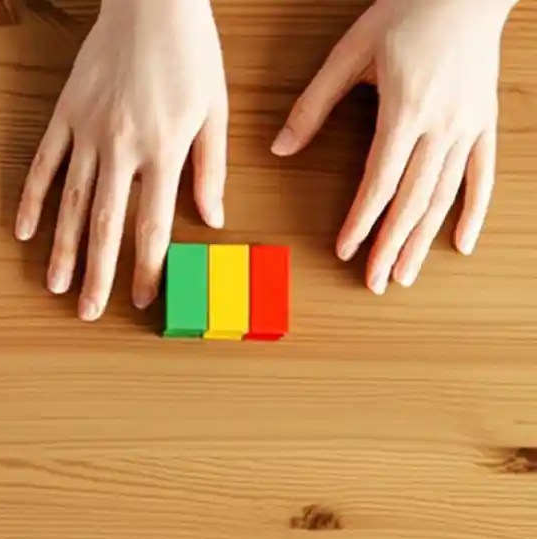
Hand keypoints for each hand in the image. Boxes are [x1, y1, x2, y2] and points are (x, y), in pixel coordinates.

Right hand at [15, 0, 227, 319]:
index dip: (146, 267)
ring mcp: (89, 131)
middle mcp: (123, 147)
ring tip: (56, 285)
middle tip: (88, 312)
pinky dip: (32, 199)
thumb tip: (212, 219)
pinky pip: (44, 164)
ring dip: (63, 249)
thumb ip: (211, 168)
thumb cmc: (191, 52)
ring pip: (72, 203)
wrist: (152, 0)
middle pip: (106, 225)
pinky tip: (24, 231)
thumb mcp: (215, 109)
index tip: (140, 299)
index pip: (153, 224)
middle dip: (98, 274)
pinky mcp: (66, 114)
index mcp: (165, 149)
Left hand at [273, 0, 515, 292]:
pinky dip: (472, 212)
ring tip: (406, 275)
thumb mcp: (349, 54)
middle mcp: (441, 125)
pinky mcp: (485, 121)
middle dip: (392, 245)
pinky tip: (460, 244)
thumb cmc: (406, 13)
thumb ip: (313, 105)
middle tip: (375, 283)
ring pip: (445, 196)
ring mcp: (468, 126)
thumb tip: (280, 148)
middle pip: (413, 200)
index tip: (346, 250)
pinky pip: (482, 176)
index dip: (362, 221)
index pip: (380, 181)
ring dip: (423, 240)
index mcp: (405, 110)